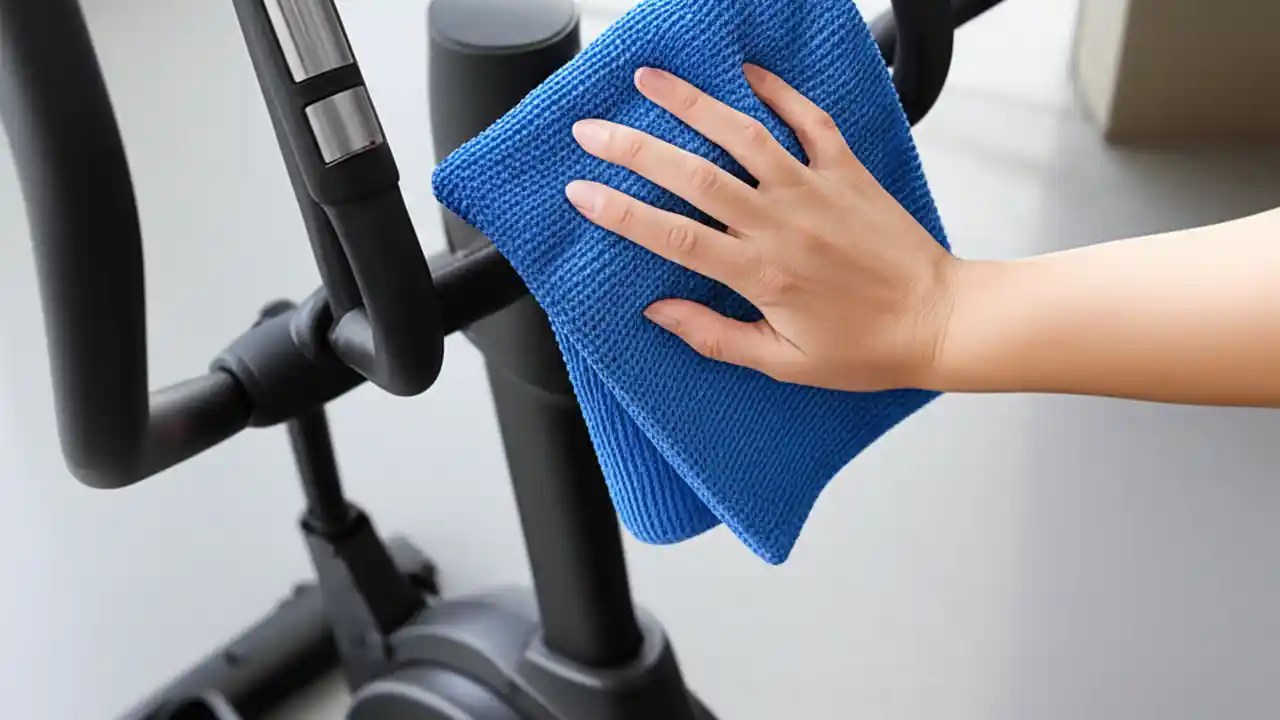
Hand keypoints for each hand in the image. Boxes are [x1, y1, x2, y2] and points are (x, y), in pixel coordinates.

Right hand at [564, 64, 956, 391]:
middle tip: (591, 131)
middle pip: (693, 175)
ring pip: (743, 135)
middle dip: (634, 148)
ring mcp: (815, 189)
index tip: (582, 191)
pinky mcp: (847, 171)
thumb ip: (716, 336)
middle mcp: (781, 222)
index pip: (673, 235)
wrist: (939, 321)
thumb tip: (659, 312)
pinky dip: (778, 91)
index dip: (620, 212)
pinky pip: (809, 119)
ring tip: (650, 81)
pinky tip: (747, 72)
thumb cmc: (865, 348)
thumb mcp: (784, 362)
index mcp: (760, 273)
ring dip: (691, 103)